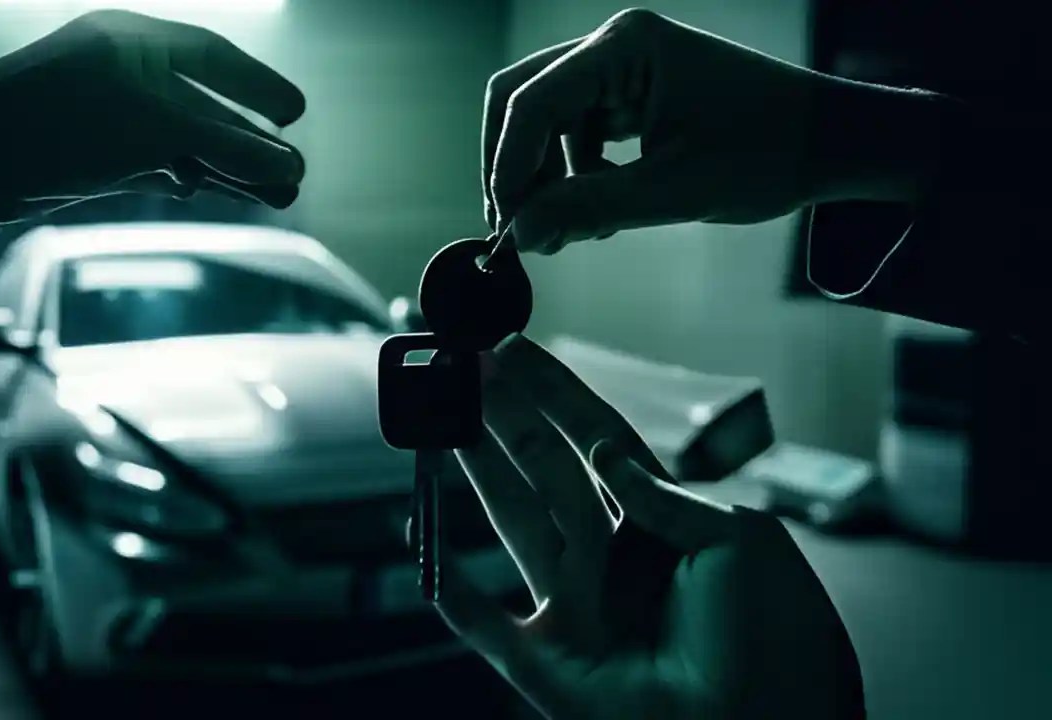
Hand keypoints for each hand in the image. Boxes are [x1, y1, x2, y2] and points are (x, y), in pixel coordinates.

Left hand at [0, 10, 305, 220]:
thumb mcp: (152, 130)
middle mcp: (119, 71)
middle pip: (203, 106)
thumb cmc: (50, 123)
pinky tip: (202, 194)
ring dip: (224, 171)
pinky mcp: (85, 153)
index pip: (212, 56)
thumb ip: (225, 147)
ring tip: (274, 202)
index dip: (258, 86)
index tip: (296, 113)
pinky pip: (150, 163)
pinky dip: (180, 178)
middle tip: (293, 179)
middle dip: (248, 145)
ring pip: (180, 142)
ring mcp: (102, 114)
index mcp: (132, 40)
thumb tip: (292, 170)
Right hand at [437, 335, 864, 719]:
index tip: (514, 350)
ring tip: (439, 415)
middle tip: (463, 367)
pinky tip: (415, 532)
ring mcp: (573, 606)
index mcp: (658, 524)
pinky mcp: (546, 662)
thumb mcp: (742, 544)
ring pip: (509, 521)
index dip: (555, 394)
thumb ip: (668, 495)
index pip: (596, 440)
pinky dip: (444, 584)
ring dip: (473, 468)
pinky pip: (481, 620)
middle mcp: (609, 557)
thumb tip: (606, 451)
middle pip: (544, 469)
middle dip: (504, 414)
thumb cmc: (772, 642)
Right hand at [482, 8, 937, 253]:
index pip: (532, 102)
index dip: (507, 168)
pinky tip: (596, 214)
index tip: (506, 228)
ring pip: (544, 119)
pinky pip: (576, 130)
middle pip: (522, 98)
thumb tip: (518, 236)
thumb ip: (588, 209)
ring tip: (565, 232)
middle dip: (512, 166)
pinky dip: (572, 173)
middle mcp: (615, 44)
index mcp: (626, 47)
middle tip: (515, 229)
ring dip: (543, 176)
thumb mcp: (673, 191)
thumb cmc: (768, 154)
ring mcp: (623, 65)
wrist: (830, 143)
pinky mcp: (633, 91)